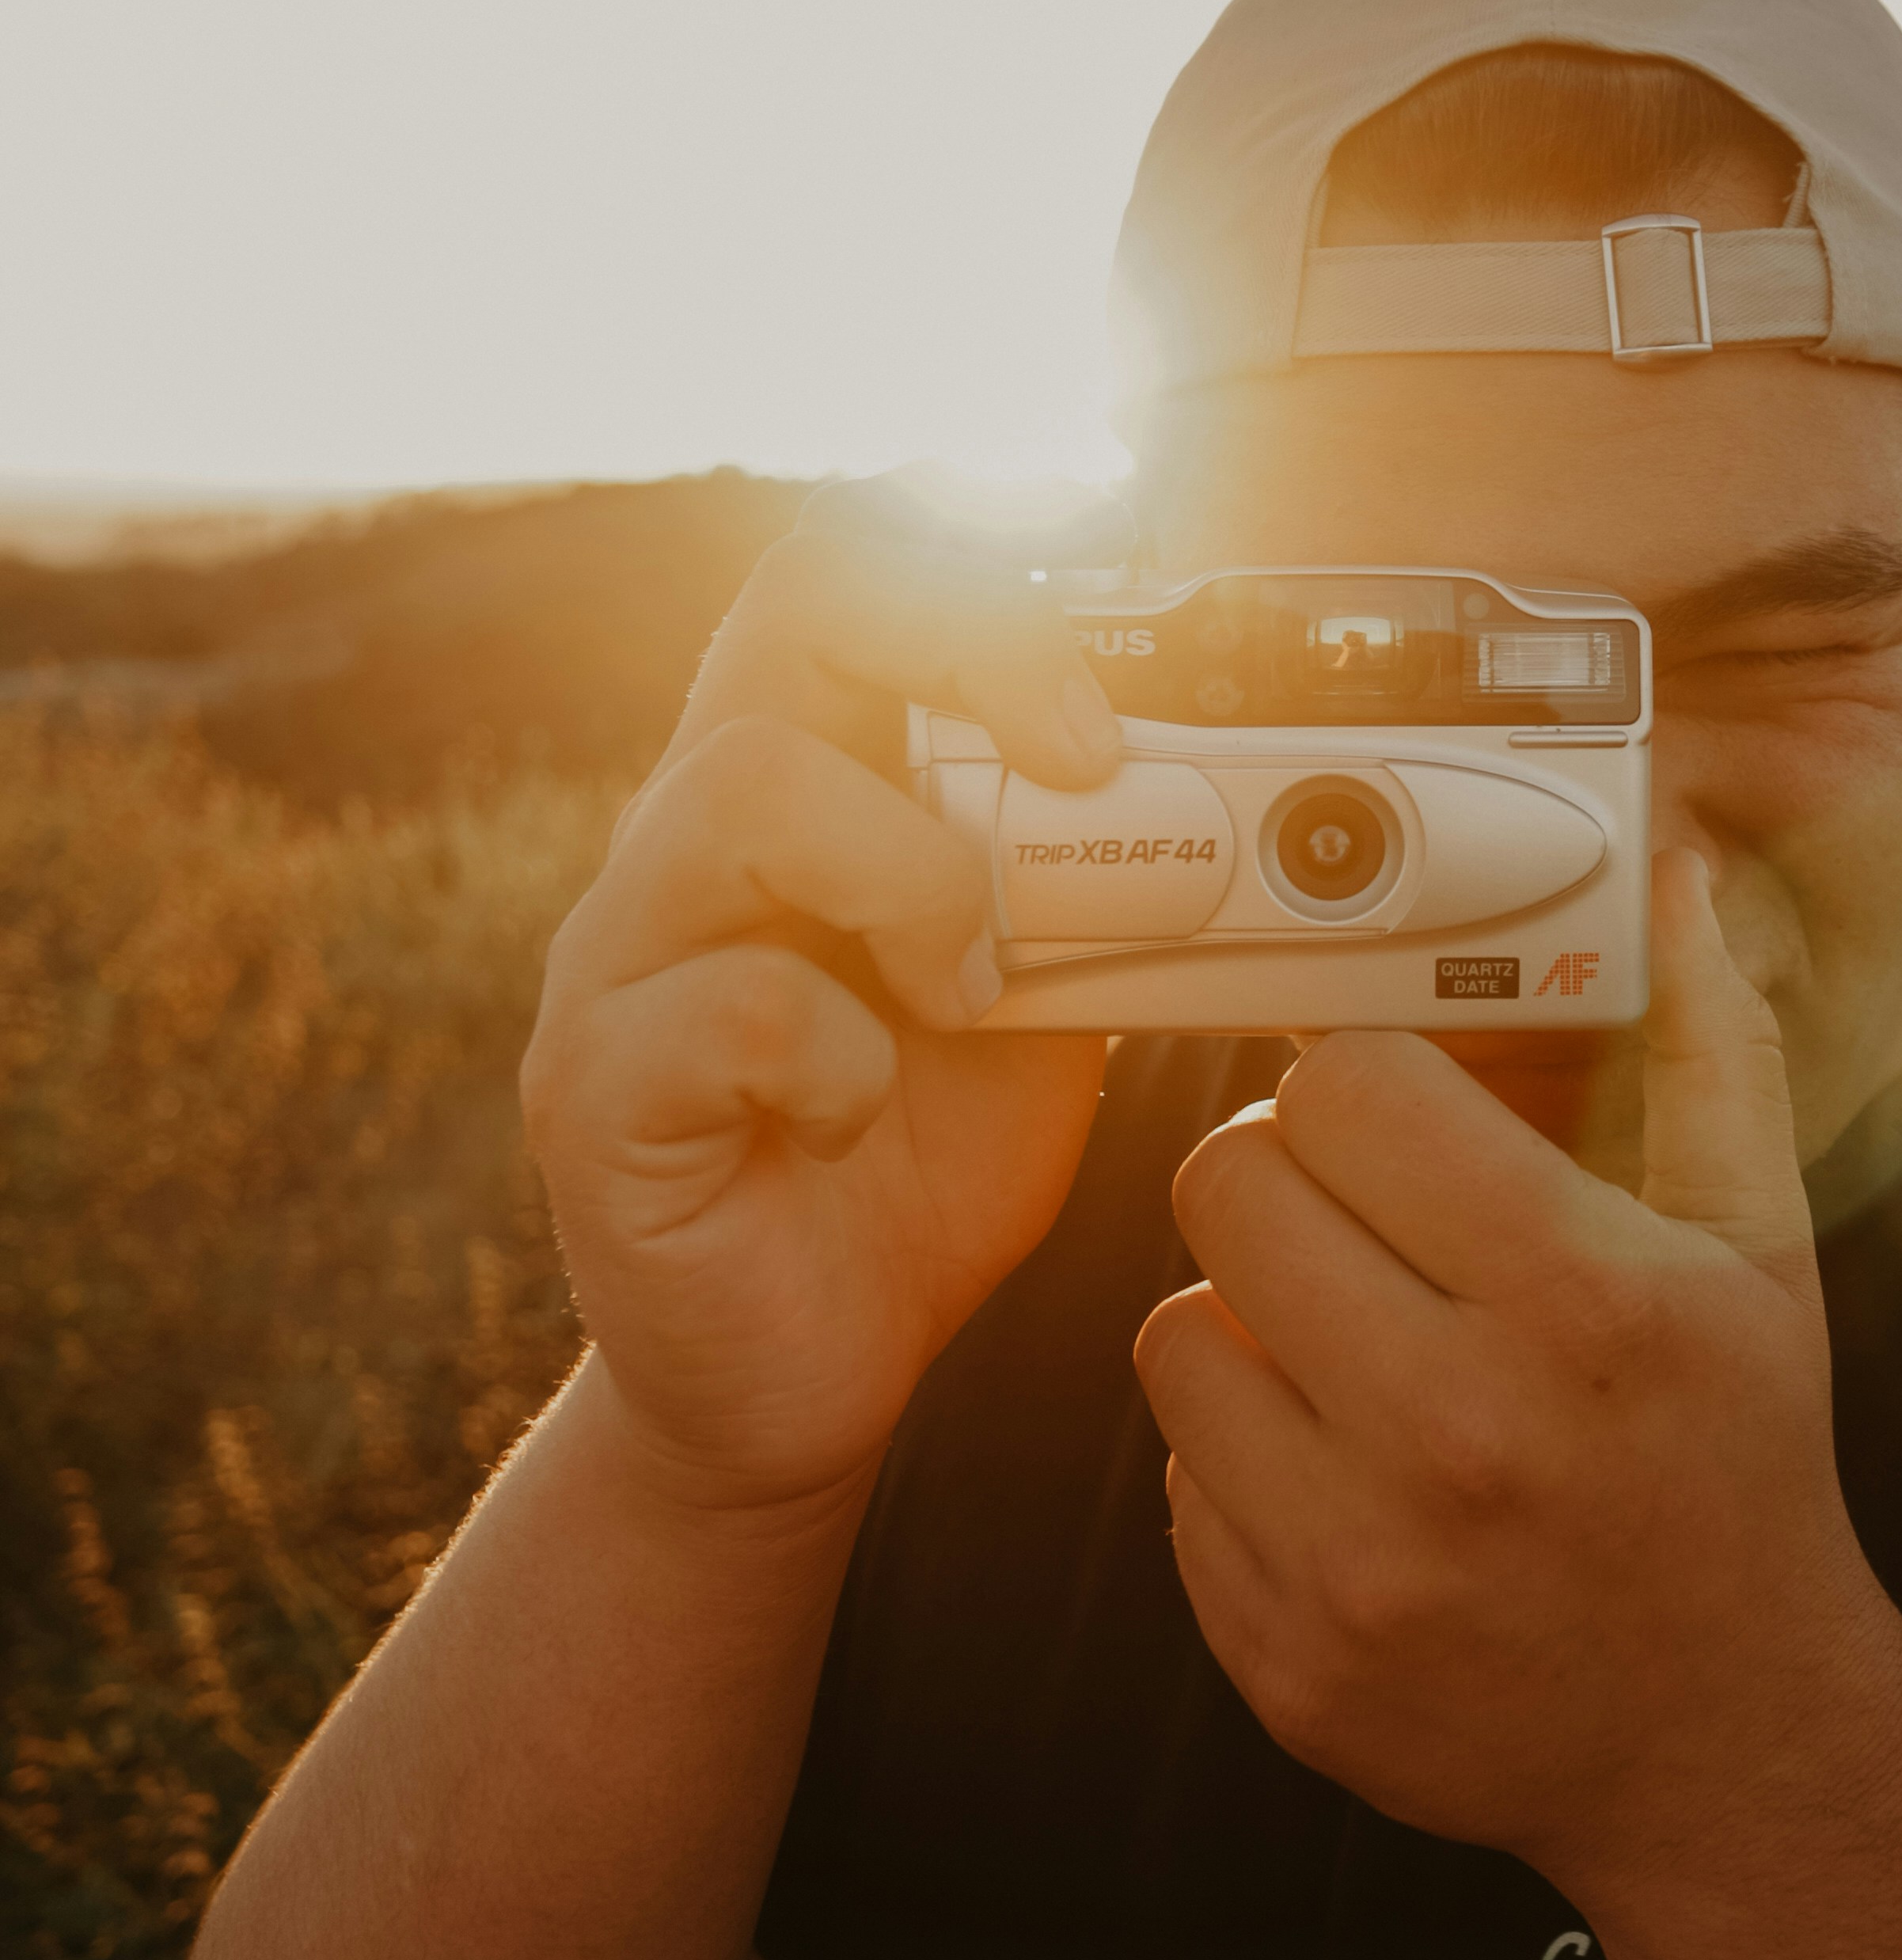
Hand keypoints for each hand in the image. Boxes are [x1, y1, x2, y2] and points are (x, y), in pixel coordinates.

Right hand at [522, 475, 1115, 1504]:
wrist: (802, 1384)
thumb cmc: (912, 1175)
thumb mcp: (1045, 1005)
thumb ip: (1096, 893)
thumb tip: (1248, 807)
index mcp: (804, 789)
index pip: (850, 575)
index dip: (985, 591)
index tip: (1104, 714)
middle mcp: (688, 837)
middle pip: (789, 609)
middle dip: (972, 651)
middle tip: (1082, 771)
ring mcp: (619, 954)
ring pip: (744, 787)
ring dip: (911, 880)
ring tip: (963, 995)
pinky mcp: (595, 1090)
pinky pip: (726, 1004)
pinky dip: (835, 1058)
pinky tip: (853, 1122)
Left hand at [1139, 850, 1896, 1897]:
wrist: (1728, 1746)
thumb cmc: (1737, 1467)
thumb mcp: (1760, 1255)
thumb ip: (1712, 1049)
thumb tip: (1679, 877)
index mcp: (1581, 1304)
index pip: (1344, 1083)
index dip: (1357, 1078)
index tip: (1390, 1109)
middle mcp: (1461, 1433)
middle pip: (1228, 1183)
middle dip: (1287, 1179)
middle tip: (1356, 1218)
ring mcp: (1362, 1561)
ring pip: (1173, 1331)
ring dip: (1247, 1323)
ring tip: (1351, 1350)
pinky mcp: (1288, 1658)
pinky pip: (1177, 1481)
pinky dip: (1243, 1462)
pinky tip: (1347, 1475)